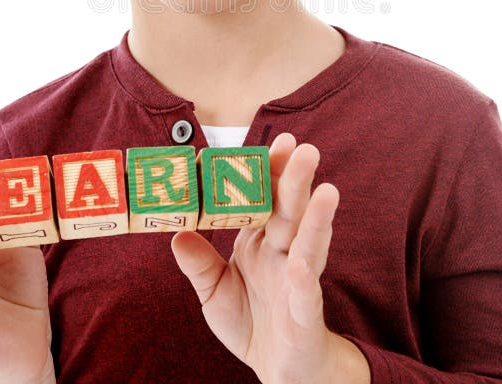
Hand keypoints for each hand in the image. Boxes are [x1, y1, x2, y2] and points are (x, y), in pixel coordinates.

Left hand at [171, 133, 369, 383]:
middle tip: (305, 149)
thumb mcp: (215, 291)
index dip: (271, 172)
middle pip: (290, 211)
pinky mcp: (303, 314)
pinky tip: (299, 264)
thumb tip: (175, 234)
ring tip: (326, 191)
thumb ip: (198, 263)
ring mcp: (297, 281)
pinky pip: (303, 294)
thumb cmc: (252, 322)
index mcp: (261, 242)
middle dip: (296, 180)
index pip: (266, 199)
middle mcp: (283, 253)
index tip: (276, 141)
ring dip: (317, 218)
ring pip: (308, 244)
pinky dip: (302, 278)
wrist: (280, 372)